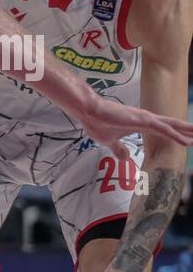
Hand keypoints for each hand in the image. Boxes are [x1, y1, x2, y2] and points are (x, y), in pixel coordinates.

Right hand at [75, 96, 192, 159]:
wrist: (89, 113)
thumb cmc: (97, 124)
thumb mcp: (109, 141)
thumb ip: (118, 149)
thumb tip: (125, 158)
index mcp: (141, 124)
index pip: (165, 130)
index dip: (177, 135)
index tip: (189, 140)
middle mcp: (148, 120)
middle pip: (173, 126)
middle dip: (188, 132)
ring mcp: (147, 119)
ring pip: (173, 127)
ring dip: (188, 132)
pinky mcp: (143, 120)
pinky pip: (164, 129)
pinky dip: (176, 136)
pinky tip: (187, 141)